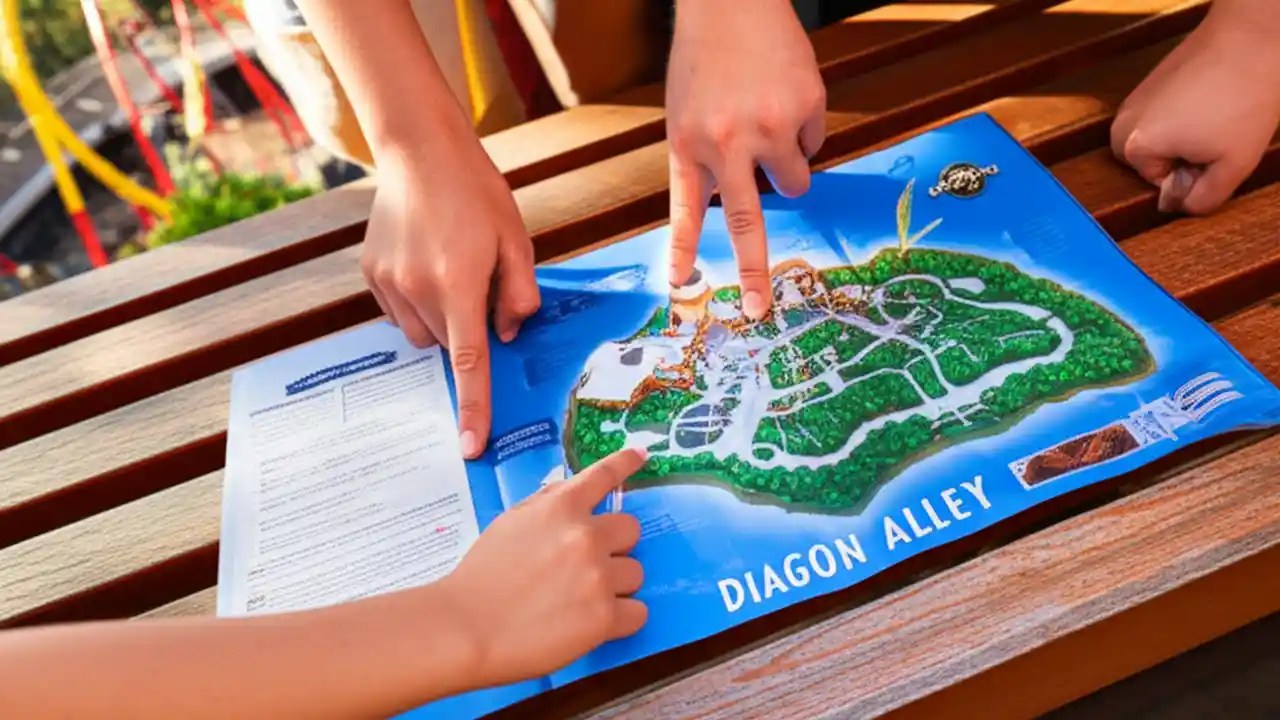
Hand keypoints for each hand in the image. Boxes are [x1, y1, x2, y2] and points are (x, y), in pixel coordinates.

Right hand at [362, 138, 539, 458]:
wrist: (421, 151)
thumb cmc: (477, 193)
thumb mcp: (516, 241)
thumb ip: (519, 296)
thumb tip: (507, 336)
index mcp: (459, 285)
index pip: (469, 363)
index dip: (473, 408)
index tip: (470, 446)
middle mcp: (417, 290)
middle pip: (448, 345)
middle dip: (467, 330)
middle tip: (478, 283)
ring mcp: (388, 282)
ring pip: (421, 334)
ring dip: (441, 319)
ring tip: (450, 269)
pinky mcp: (370, 273)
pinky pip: (398, 312)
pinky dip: (417, 303)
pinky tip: (426, 263)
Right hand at [439, 448, 647, 685]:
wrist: (466, 627)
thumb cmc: (482, 576)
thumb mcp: (511, 521)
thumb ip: (546, 503)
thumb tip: (573, 491)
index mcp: (561, 508)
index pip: (604, 475)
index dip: (626, 462)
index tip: (641, 455)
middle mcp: (586, 536)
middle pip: (631, 529)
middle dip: (614, 545)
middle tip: (587, 564)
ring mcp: (598, 576)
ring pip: (636, 572)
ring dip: (615, 584)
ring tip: (582, 599)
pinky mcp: (604, 617)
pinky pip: (638, 612)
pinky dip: (621, 619)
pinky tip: (594, 622)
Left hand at [666, 0, 824, 318]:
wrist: (733, 1)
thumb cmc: (706, 60)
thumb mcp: (686, 114)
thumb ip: (706, 160)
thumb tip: (741, 210)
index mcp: (688, 144)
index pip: (685, 212)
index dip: (684, 253)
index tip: (680, 289)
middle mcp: (726, 142)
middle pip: (744, 222)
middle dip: (753, 271)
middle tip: (758, 307)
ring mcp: (769, 127)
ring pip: (795, 182)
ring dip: (789, 167)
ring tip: (771, 126)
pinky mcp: (806, 108)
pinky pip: (816, 143)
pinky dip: (805, 129)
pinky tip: (786, 96)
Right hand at [1111, 6, 1279, 214]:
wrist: (1252, 37)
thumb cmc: (1243, 99)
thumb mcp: (1233, 166)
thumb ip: (1203, 200)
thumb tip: (1180, 208)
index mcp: (1133, 148)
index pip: (1162, 185)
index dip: (1197, 174)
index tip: (1220, 149)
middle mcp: (1121, 124)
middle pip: (1155, 162)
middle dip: (1186, 155)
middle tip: (1220, 134)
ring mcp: (1133, 99)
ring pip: (1160, 138)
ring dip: (1188, 134)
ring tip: (1219, 114)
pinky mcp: (1148, 82)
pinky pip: (1163, 114)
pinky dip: (1186, 112)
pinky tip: (1212, 98)